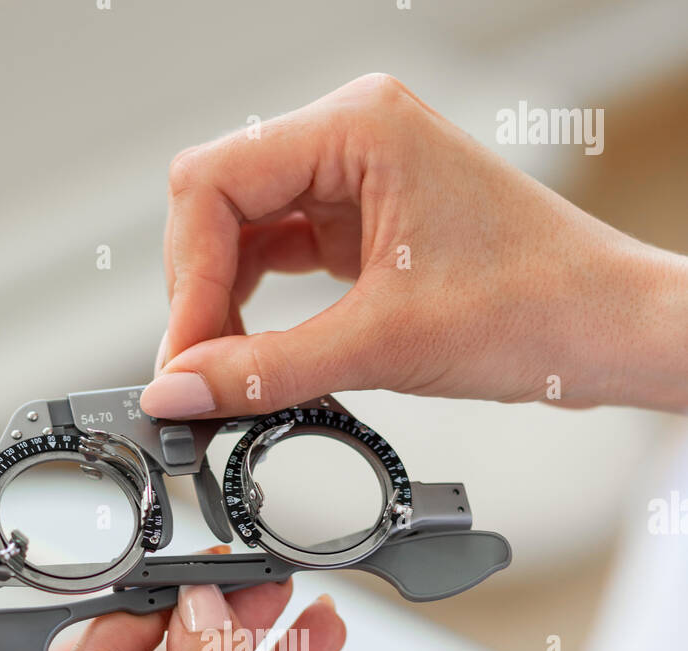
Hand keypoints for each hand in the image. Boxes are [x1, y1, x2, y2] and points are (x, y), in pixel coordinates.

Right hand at [140, 72, 687, 418]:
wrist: (603, 331)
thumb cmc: (534, 304)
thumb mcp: (382, 345)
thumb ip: (267, 371)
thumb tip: (180, 391)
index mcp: (358, 127)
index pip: (214, 184)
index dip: (186, 279)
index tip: (183, 358)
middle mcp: (352, 138)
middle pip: (219, 203)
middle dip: (198, 293)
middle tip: (196, 376)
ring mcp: (357, 179)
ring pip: (244, 233)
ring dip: (222, 303)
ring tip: (222, 372)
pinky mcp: (365, 224)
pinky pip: (280, 256)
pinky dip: (257, 308)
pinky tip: (253, 351)